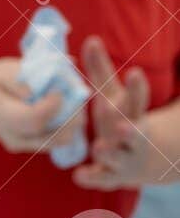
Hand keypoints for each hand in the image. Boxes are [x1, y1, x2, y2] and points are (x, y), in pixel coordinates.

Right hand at [0, 57, 84, 155]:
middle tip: (80, 98)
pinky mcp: (31, 145)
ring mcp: (23, 144)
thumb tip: (47, 81)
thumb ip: (23, 76)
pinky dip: (69, 127)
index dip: (52, 105)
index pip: (33, 119)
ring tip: (78, 105)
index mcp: (2, 116)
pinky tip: (73, 112)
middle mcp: (13, 136)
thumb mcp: (4, 71)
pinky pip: (55, 141)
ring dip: (73, 124)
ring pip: (56, 142)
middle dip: (70, 118)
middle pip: (48, 136)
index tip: (60, 90)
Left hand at [72, 35, 159, 188]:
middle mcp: (132, 136)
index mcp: (132, 112)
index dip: (136, 87)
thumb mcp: (112, 95)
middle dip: (130, 127)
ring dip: (109, 153)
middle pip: (135, 131)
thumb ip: (100, 70)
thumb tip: (90, 39)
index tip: (134, 73)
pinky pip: (102, 178)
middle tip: (122, 124)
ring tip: (98, 146)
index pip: (137, 98)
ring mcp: (124, 158)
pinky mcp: (111, 176)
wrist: (140, 158)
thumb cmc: (119, 118)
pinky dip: (91, 177)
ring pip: (119, 157)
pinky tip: (78, 175)